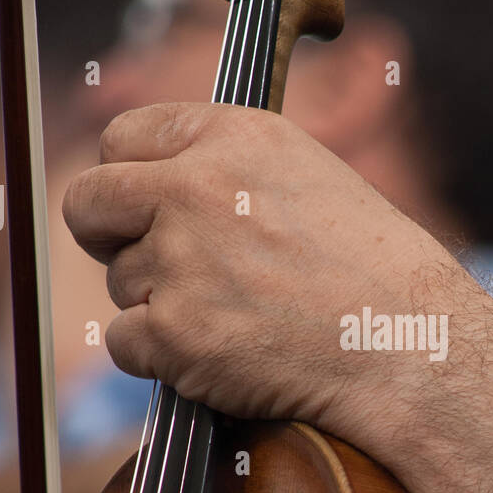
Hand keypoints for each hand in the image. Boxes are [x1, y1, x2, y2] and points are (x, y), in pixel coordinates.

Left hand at [62, 101, 469, 458]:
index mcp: (232, 136)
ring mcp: (181, 261)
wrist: (404, 345)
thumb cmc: (369, 270)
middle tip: (143, 259)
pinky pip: (125, 343)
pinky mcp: (175, 332)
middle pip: (88, 202)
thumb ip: (223, 167)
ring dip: (160, 304)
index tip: (141, 203)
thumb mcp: (304, 175)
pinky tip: (223, 352)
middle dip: (104, 234)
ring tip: (237, 314)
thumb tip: (149, 185)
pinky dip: (163, 357)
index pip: (122, 136)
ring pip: (120, 282)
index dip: (127, 175)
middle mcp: (197, 188)